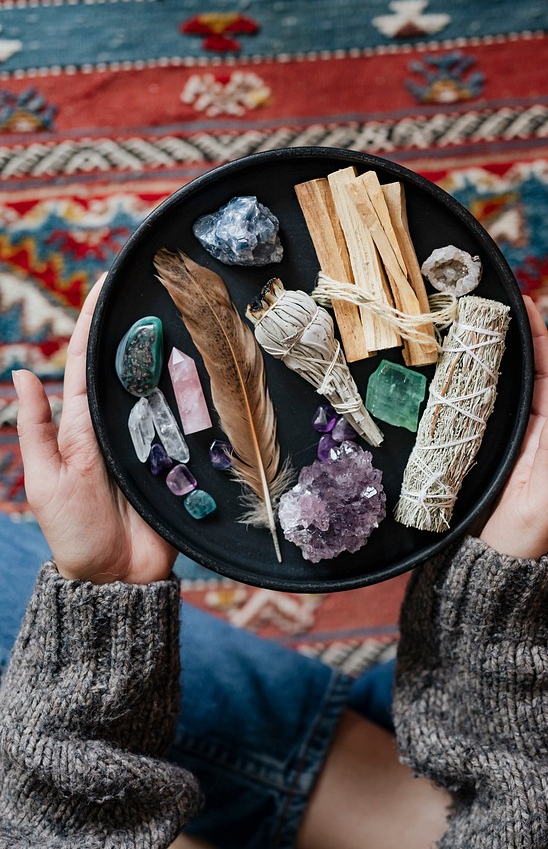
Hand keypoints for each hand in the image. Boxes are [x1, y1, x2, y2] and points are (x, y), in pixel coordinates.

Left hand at [13, 275, 177, 584]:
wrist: (117, 577)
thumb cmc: (74, 531)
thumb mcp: (46, 480)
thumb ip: (36, 429)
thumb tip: (20, 373)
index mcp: (81, 424)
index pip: (84, 363)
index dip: (90, 323)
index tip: (104, 285)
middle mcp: (116, 425)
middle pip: (128, 367)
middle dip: (139, 328)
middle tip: (160, 288)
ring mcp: (150, 440)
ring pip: (162, 388)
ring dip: (173, 356)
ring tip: (189, 317)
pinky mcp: (177, 459)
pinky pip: (189, 423)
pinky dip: (198, 397)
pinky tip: (212, 372)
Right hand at [480, 296, 547, 559]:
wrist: (489, 573)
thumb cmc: (524, 541)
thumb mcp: (544, 497)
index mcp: (547, 440)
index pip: (547, 380)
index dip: (539, 342)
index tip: (526, 305)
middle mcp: (524, 437)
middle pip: (519, 379)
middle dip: (510, 341)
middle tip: (488, 305)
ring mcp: (497, 446)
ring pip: (492, 394)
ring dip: (484, 361)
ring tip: (465, 327)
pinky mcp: (471, 457)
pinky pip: (468, 415)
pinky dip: (460, 390)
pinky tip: (444, 372)